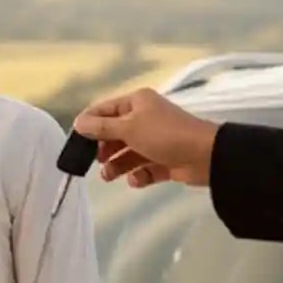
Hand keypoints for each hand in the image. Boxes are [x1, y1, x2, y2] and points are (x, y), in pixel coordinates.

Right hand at [72, 88, 219, 187]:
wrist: (206, 156)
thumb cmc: (164, 135)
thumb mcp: (128, 128)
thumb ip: (101, 127)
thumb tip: (78, 123)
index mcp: (137, 102)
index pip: (105, 109)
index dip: (89, 123)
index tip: (76, 140)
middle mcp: (146, 118)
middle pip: (116, 133)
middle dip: (104, 148)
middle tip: (95, 161)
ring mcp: (156, 140)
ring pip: (129, 153)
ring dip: (117, 165)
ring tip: (108, 177)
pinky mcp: (166, 160)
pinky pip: (145, 167)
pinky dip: (139, 174)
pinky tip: (136, 180)